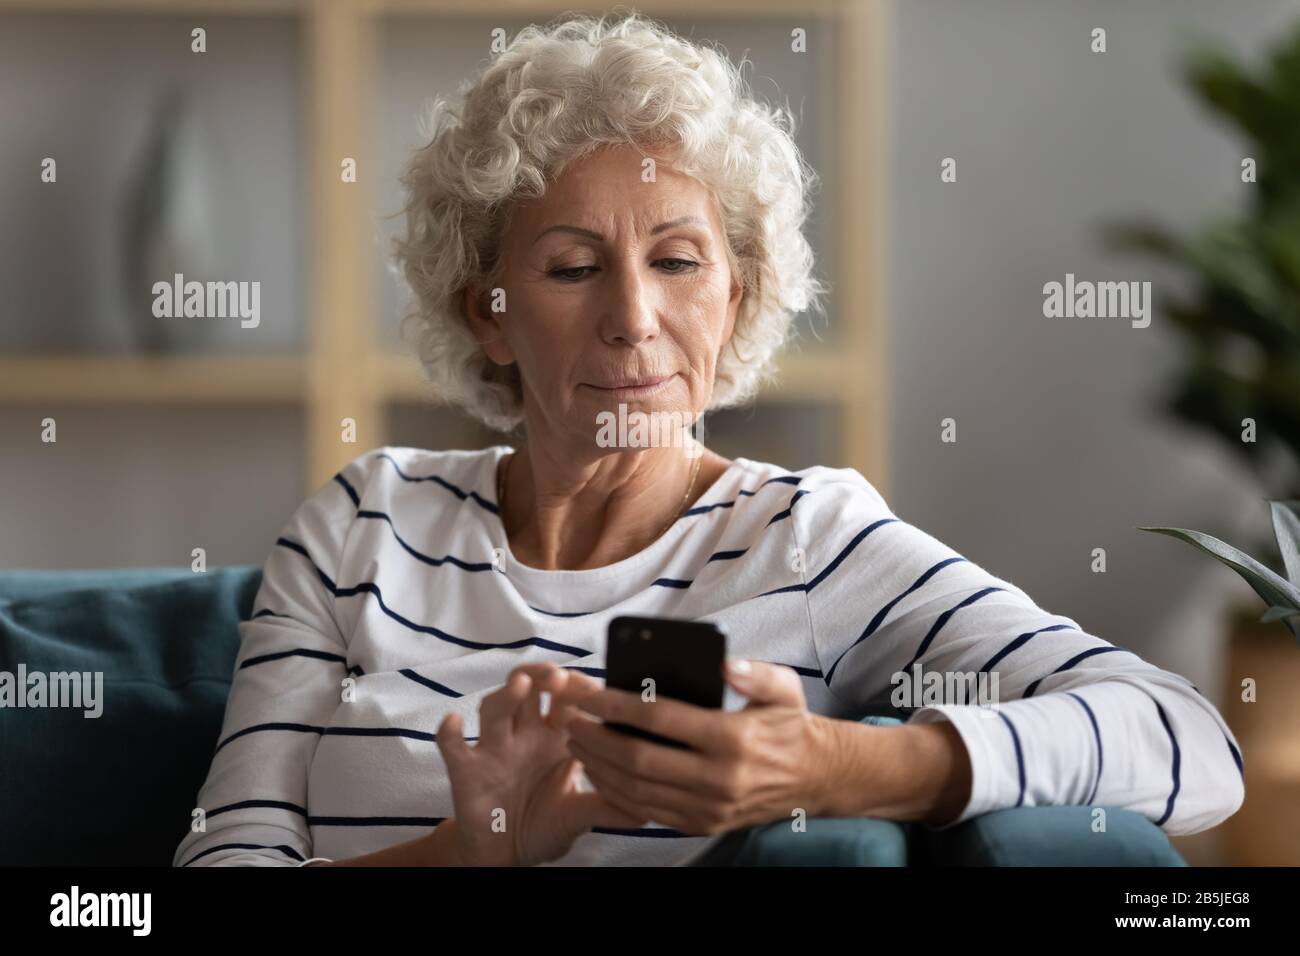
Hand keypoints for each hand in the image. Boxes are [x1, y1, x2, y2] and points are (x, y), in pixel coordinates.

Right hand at [435, 663, 648, 865]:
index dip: (579, 688)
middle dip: (541, 675)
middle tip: (557, 676)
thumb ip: (609, 807)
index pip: (569, 698)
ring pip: (495, 709)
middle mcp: (525, 734)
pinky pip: (452, 745)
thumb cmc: (543, 823)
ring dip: (506, 695)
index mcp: (557, 737)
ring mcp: (494, 748)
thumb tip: (650, 809)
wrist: (504, 855)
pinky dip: (449, 733)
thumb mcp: (580, 815)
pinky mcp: (466, 769)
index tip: (596, 688)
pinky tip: (454, 723)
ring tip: (520, 686)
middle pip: (529, 688)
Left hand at [549, 659, 834, 835]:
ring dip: (598, 765)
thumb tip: (721, 664)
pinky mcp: (703, 824)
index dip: (615, 703)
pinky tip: (599, 770)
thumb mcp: (785, 688)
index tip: (585, 691)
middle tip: (569, 719)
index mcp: (732, 738)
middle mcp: (718, 778)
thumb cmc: (790, 725)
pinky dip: (616, 792)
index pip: (659, 718)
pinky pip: (648, 811)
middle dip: (595, 736)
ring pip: (636, 789)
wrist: (814, 777)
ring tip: (576, 741)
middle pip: (638, 757)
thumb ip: (754, 674)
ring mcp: (709, 807)